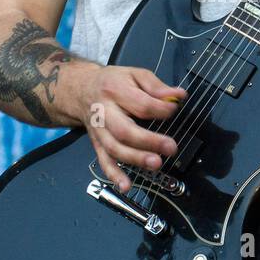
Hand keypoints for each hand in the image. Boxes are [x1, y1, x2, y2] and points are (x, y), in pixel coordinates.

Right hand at [71, 64, 187, 193]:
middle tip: (171, 147)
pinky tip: (127, 186)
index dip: (161, 109)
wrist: (80, 90)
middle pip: (124, 130)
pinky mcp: (97, 144)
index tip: (175, 109)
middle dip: (148, 141)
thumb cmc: (113, 82)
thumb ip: (156, 86)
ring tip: (156, 164)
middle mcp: (104, 113)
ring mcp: (99, 131)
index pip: (140, 104)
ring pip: (114, 148)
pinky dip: (114, 175)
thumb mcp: (134, 74)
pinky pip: (104, 161)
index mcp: (115, 90)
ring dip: (135, 159)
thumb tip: (179, 95)